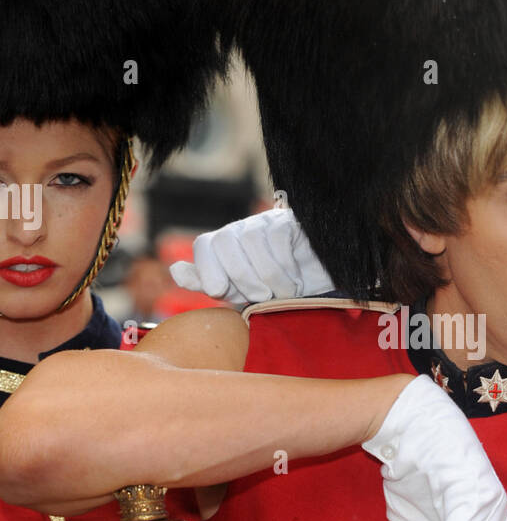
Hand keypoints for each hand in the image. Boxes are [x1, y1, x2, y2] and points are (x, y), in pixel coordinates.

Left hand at [170, 207, 333, 306]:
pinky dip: (286, 266)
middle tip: (261, 298)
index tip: (220, 291)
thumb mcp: (238, 291)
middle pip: (225, 241)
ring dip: (268, 275)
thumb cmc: (274, 288)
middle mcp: (242, 229)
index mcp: (224, 244)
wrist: (319, 283)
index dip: (207, 268)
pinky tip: (297, 279)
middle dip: (240, 276)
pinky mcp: (291, 222)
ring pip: (252, 241)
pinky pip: (278, 238)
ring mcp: (266, 222)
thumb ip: (207, 282)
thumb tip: (174, 270)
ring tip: (283, 293)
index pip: (204, 245)